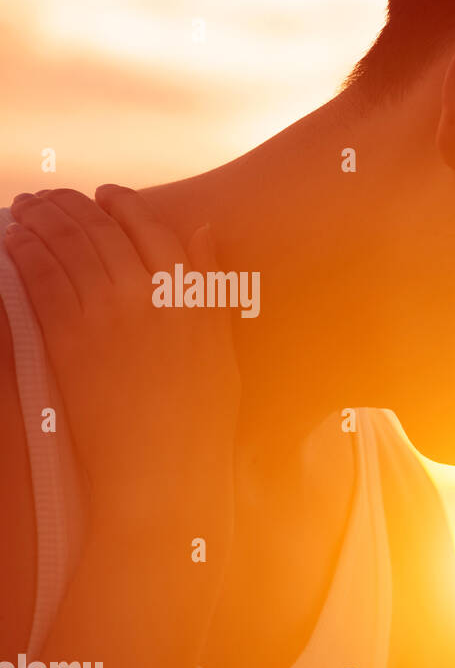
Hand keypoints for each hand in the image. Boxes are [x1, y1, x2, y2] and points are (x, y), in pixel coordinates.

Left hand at [3, 186, 238, 518]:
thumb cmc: (198, 420)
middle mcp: (144, 295)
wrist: (160, 472)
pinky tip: (14, 243)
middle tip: (52, 197)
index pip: (151, 227)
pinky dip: (23, 252)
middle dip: (71, 206)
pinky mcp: (66, 336)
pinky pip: (38, 278)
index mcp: (188, 296)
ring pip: (63, 245)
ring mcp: (102, 313)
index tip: (106, 195)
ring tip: (28, 209)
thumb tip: (205, 233)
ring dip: (41, 219)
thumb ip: (210, 288)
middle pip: (99, 229)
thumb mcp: (220, 350)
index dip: (123, 204)